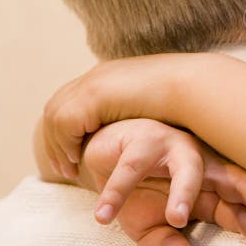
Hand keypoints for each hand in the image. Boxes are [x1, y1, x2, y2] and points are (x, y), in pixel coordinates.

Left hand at [43, 53, 200, 178]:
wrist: (191, 85)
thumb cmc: (183, 96)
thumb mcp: (151, 102)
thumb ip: (136, 109)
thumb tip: (135, 121)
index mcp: (107, 74)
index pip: (70, 100)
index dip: (65, 128)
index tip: (70, 153)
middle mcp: (96, 76)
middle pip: (55, 108)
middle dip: (54, 139)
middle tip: (63, 168)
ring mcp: (92, 83)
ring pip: (55, 117)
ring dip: (57, 146)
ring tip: (68, 170)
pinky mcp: (93, 96)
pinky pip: (65, 124)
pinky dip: (65, 143)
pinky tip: (76, 160)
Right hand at [79, 119, 245, 245]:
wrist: (105, 153)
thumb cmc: (138, 186)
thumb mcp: (149, 225)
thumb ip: (165, 244)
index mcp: (208, 187)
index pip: (236, 206)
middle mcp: (199, 164)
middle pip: (232, 179)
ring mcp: (172, 149)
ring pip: (187, 167)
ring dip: (182, 191)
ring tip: (177, 218)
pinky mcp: (140, 141)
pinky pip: (130, 167)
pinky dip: (117, 190)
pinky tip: (106, 212)